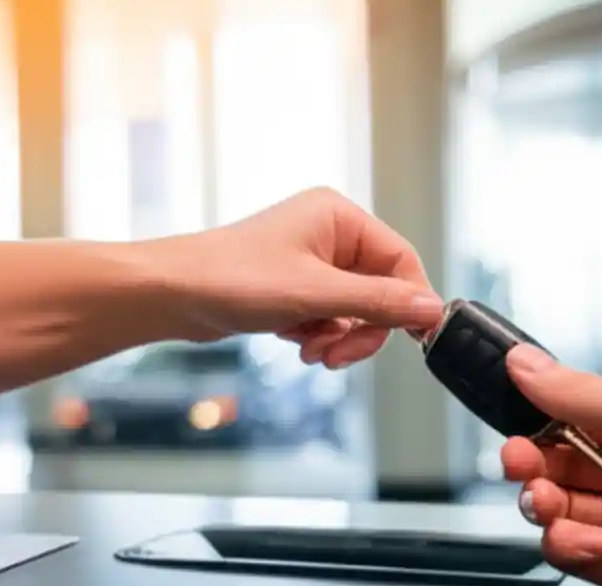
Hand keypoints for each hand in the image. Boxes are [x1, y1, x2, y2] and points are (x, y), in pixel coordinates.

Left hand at [156, 187, 441, 367]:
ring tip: (312, 349)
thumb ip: (377, 302)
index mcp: (338, 216)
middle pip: (379, 290)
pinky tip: (296, 342)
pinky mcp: (294, 286)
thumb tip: (430, 308)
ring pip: (355, 310)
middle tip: (341, 353)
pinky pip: (330, 317)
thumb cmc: (229, 277)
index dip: (409, 301)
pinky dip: (319, 335)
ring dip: (340, 337)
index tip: (414, 337)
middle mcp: (328, 233)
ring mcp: (311, 261)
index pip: (400, 259)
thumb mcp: (314, 294)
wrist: (171, 294)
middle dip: (363, 328)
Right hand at [501, 344, 601, 585]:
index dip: (538, 418)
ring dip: (542, 504)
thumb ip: (580, 393)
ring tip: (549, 502)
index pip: (575, 420)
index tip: (508, 414)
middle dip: (529, 462)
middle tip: (520, 462)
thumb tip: (523, 361)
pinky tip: (589, 543)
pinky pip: (573, 557)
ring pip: (558, 513)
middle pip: (558, 466)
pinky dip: (567, 547)